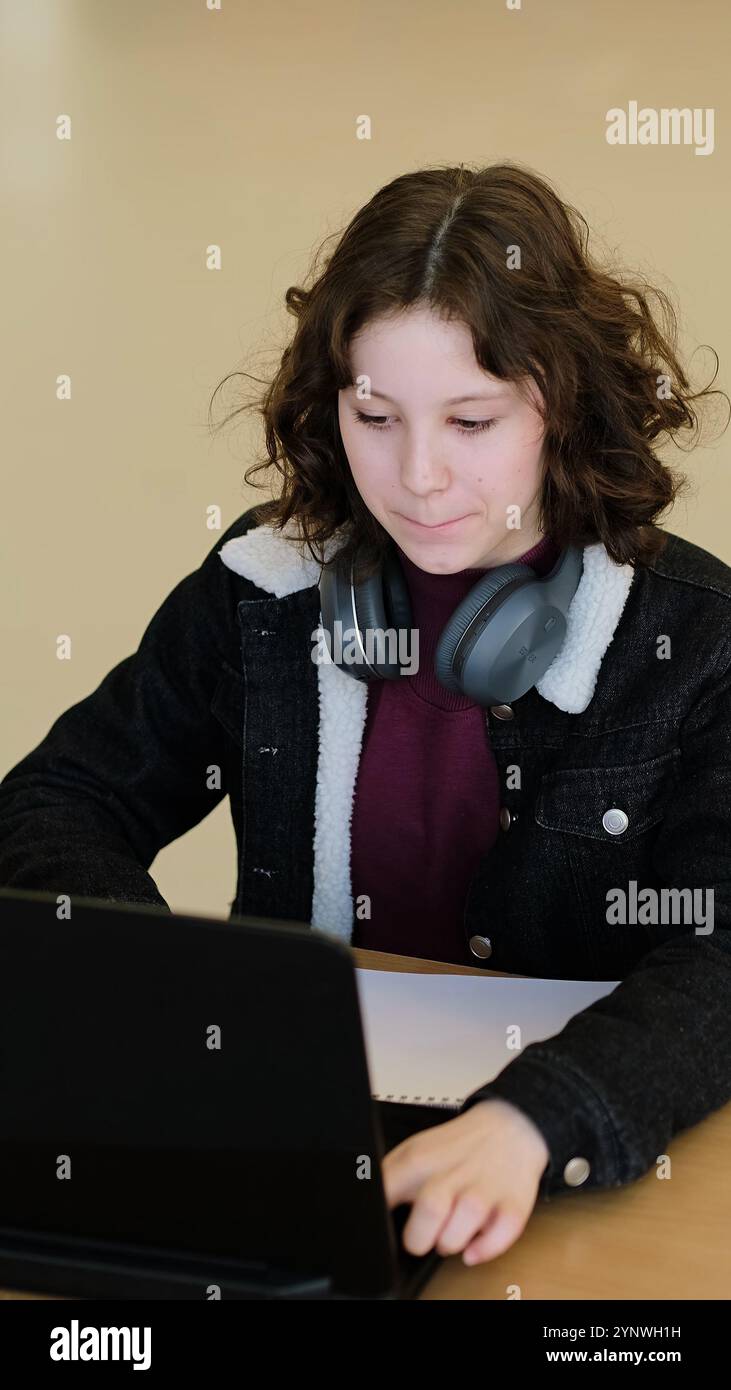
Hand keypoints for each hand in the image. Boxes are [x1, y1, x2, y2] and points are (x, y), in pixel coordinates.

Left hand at [381, 1098, 549, 1265]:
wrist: (508, 1127)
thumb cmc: (457, 1148)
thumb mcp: (415, 1150)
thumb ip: (388, 1178)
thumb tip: (364, 1203)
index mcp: (420, 1161)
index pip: (385, 1195)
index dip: (378, 1220)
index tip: (384, 1227)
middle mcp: (452, 1175)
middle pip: (427, 1214)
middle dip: (419, 1240)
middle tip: (423, 1236)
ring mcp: (484, 1191)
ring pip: (458, 1234)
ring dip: (450, 1244)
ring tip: (451, 1234)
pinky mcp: (511, 1206)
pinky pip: (497, 1240)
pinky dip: (483, 1249)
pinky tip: (474, 1246)